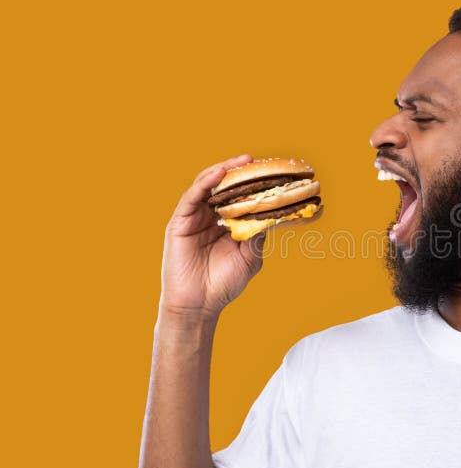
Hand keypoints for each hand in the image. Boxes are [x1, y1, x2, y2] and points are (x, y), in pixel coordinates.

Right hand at [159, 154, 262, 320]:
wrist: (199, 306)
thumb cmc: (223, 284)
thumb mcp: (250, 257)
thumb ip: (258, 234)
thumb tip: (273, 213)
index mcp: (225, 225)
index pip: (237, 197)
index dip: (251, 184)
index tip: (269, 174)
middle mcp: (208, 218)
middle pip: (222, 187)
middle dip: (238, 172)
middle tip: (255, 161)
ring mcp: (193, 219)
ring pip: (206, 187)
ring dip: (223, 171)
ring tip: (240, 162)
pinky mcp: (179, 223)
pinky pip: (191, 197)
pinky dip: (205, 183)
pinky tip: (219, 175)